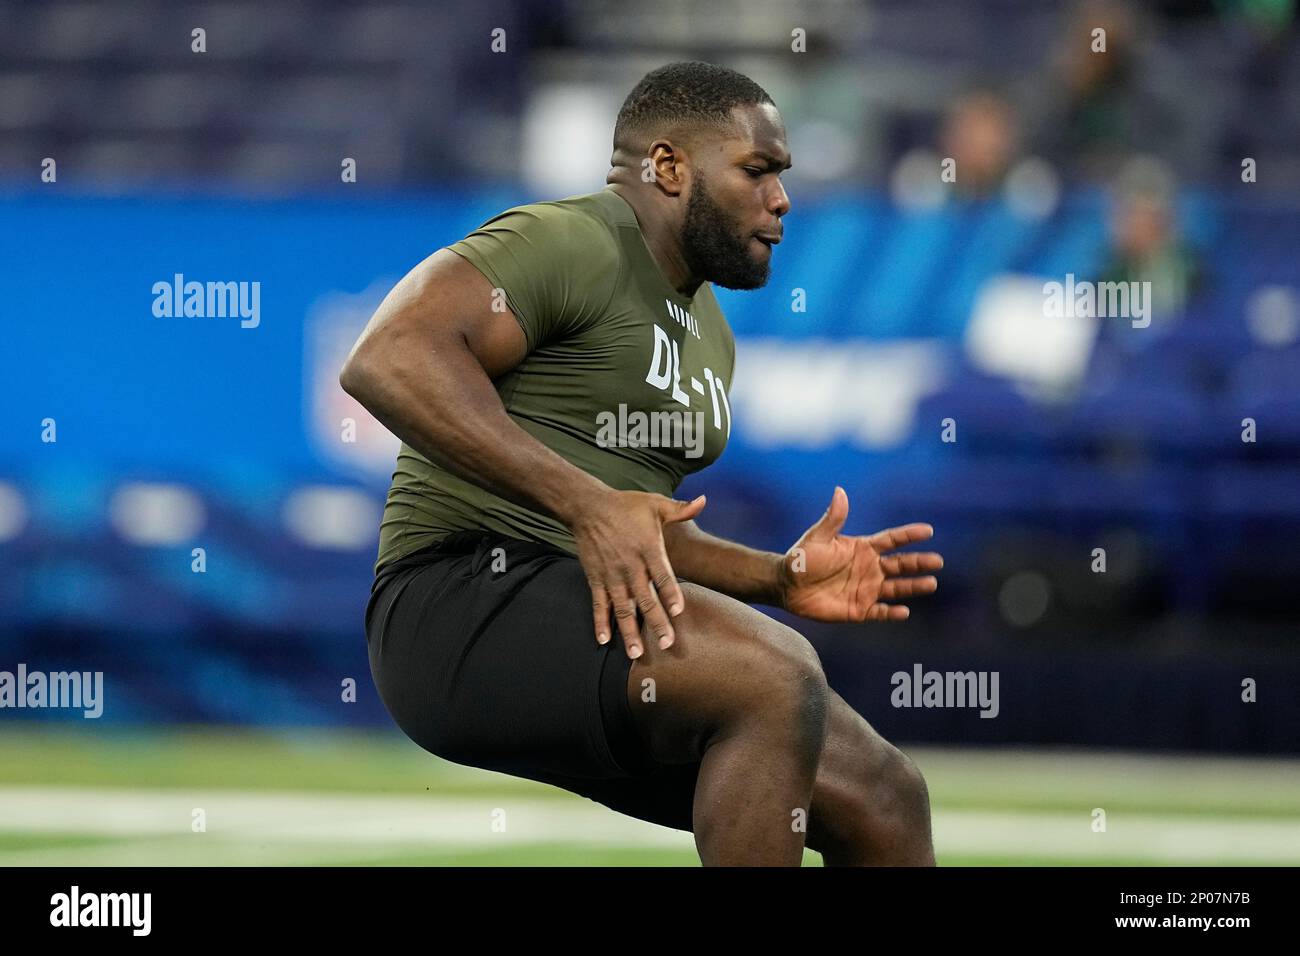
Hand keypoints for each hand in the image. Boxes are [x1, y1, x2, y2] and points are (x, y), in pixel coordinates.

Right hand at [570, 489, 706, 658]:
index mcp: (648, 548)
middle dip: (655, 623)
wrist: (588, 507)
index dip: (670, 594)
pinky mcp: (596, 578)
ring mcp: (611, 575)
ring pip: (622, 608)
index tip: (678, 612)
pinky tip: (604, 641)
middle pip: (645, 598)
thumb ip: (680, 509)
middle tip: (666, 644)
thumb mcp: (655, 503)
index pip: (662, 575)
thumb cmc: (626, 506)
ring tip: (636, 654)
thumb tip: (703, 501)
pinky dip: (600, 622)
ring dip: (629, 631)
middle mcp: (630, 565)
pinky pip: (599, 604)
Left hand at [780, 486, 941, 621]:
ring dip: (914, 586)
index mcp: (863, 548)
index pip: (892, 540)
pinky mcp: (859, 609)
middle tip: (938, 561)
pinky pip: (880, 612)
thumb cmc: (803, 558)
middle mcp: (870, 568)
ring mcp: (867, 589)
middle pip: (901, 565)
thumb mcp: (818, 537)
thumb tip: (840, 491)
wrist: (787, 585)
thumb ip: (833, 518)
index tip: (928, 530)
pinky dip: (892, 613)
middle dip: (919, 563)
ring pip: (897, 588)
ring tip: (931, 583)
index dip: (909, 535)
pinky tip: (904, 611)